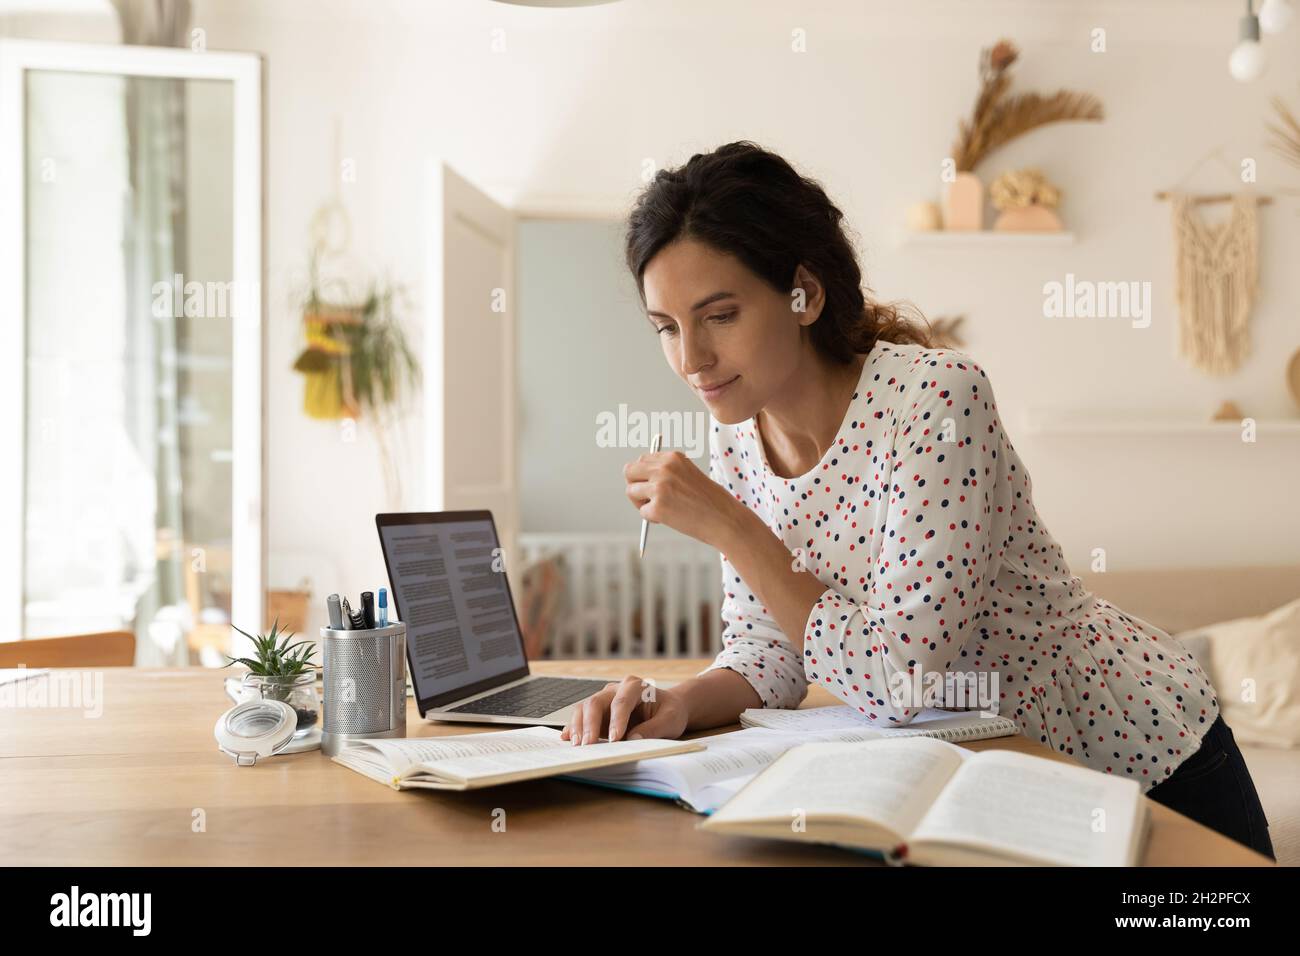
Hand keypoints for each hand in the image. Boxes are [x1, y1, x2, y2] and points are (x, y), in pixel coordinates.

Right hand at [559, 675, 689, 744]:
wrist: (666, 709)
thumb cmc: (669, 712)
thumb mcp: (671, 720)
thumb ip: (654, 728)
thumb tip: (633, 739)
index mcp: (634, 686)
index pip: (622, 701)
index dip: (616, 720)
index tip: (616, 739)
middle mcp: (615, 689)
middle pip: (596, 702)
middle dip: (590, 724)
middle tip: (588, 745)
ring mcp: (604, 700)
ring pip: (584, 708)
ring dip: (578, 727)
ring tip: (578, 746)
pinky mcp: (597, 713)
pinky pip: (581, 717)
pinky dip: (573, 728)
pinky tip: (567, 739)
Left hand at [624, 450, 744, 549]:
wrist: (725, 520)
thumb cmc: (710, 501)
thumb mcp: (689, 475)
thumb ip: (666, 472)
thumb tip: (639, 478)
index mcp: (672, 457)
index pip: (641, 460)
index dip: (644, 475)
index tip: (652, 485)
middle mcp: (664, 468)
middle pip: (629, 472)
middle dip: (634, 485)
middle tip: (645, 499)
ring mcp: (660, 487)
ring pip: (631, 492)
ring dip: (642, 503)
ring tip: (662, 510)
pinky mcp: (658, 507)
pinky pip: (642, 512)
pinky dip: (652, 518)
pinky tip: (671, 519)